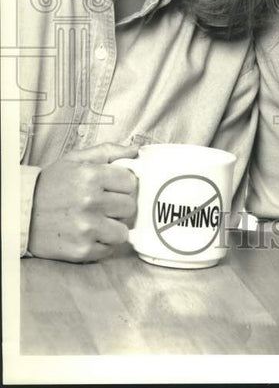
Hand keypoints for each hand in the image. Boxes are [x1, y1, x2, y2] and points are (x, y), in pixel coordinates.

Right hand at [28, 143, 138, 262]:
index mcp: (91, 176)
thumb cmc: (52, 184)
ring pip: (123, 231)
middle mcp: (90, 202)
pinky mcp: (81, 250)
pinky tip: (90, 234)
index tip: (114, 188)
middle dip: (120, 205)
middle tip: (106, 204)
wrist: (21, 213)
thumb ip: (109, 151)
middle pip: (130, 206)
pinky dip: (103, 243)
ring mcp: (86, 228)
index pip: (131, 182)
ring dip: (114, 226)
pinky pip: (109, 249)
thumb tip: (136, 150)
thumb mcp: (76, 159)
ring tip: (99, 220)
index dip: (124, 185)